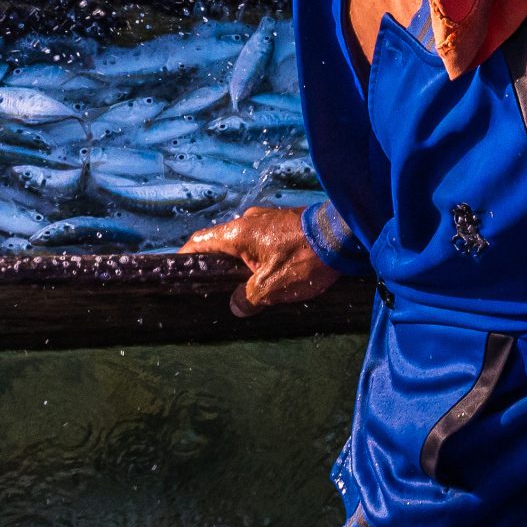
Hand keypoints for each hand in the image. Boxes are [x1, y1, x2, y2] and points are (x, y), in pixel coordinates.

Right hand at [181, 206, 341, 316]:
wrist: (347, 236)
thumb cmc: (305, 258)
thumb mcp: (272, 287)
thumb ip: (248, 298)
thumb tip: (237, 306)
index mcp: (238, 232)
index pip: (199, 242)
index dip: (185, 258)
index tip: (179, 273)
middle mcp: (250, 221)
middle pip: (223, 245)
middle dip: (219, 268)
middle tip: (217, 291)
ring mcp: (270, 220)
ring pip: (247, 245)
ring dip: (245, 266)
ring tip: (247, 290)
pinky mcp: (288, 224)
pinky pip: (265, 243)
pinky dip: (263, 259)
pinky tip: (272, 277)